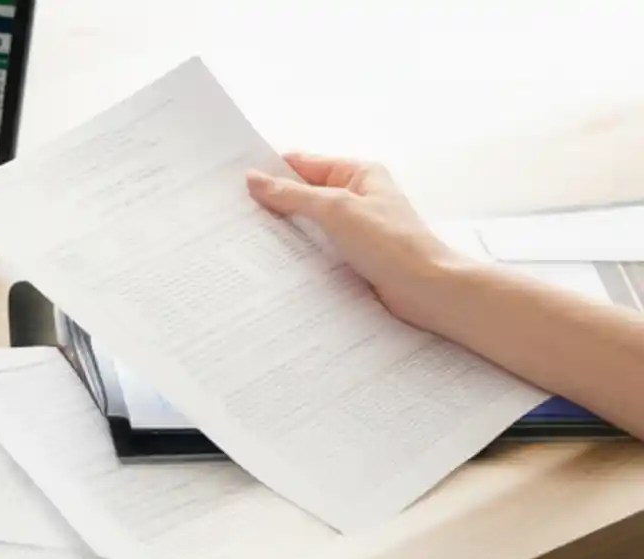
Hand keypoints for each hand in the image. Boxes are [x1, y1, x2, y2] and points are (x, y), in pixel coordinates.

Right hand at [246, 153, 473, 327]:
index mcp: (359, 173)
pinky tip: (275, 260)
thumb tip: (255, 179)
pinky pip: (318, 248)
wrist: (428, 289)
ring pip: (309, 223)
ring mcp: (356, 228)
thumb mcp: (336, 210)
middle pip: (304, 193)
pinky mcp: (354, 256)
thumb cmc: (391, 243)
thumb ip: (293, 195)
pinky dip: (299, 252)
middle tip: (235, 211)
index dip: (272, 170)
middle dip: (274, 202)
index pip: (304, 164)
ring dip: (285, 230)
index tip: (236, 180)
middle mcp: (357, 197)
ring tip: (247, 237)